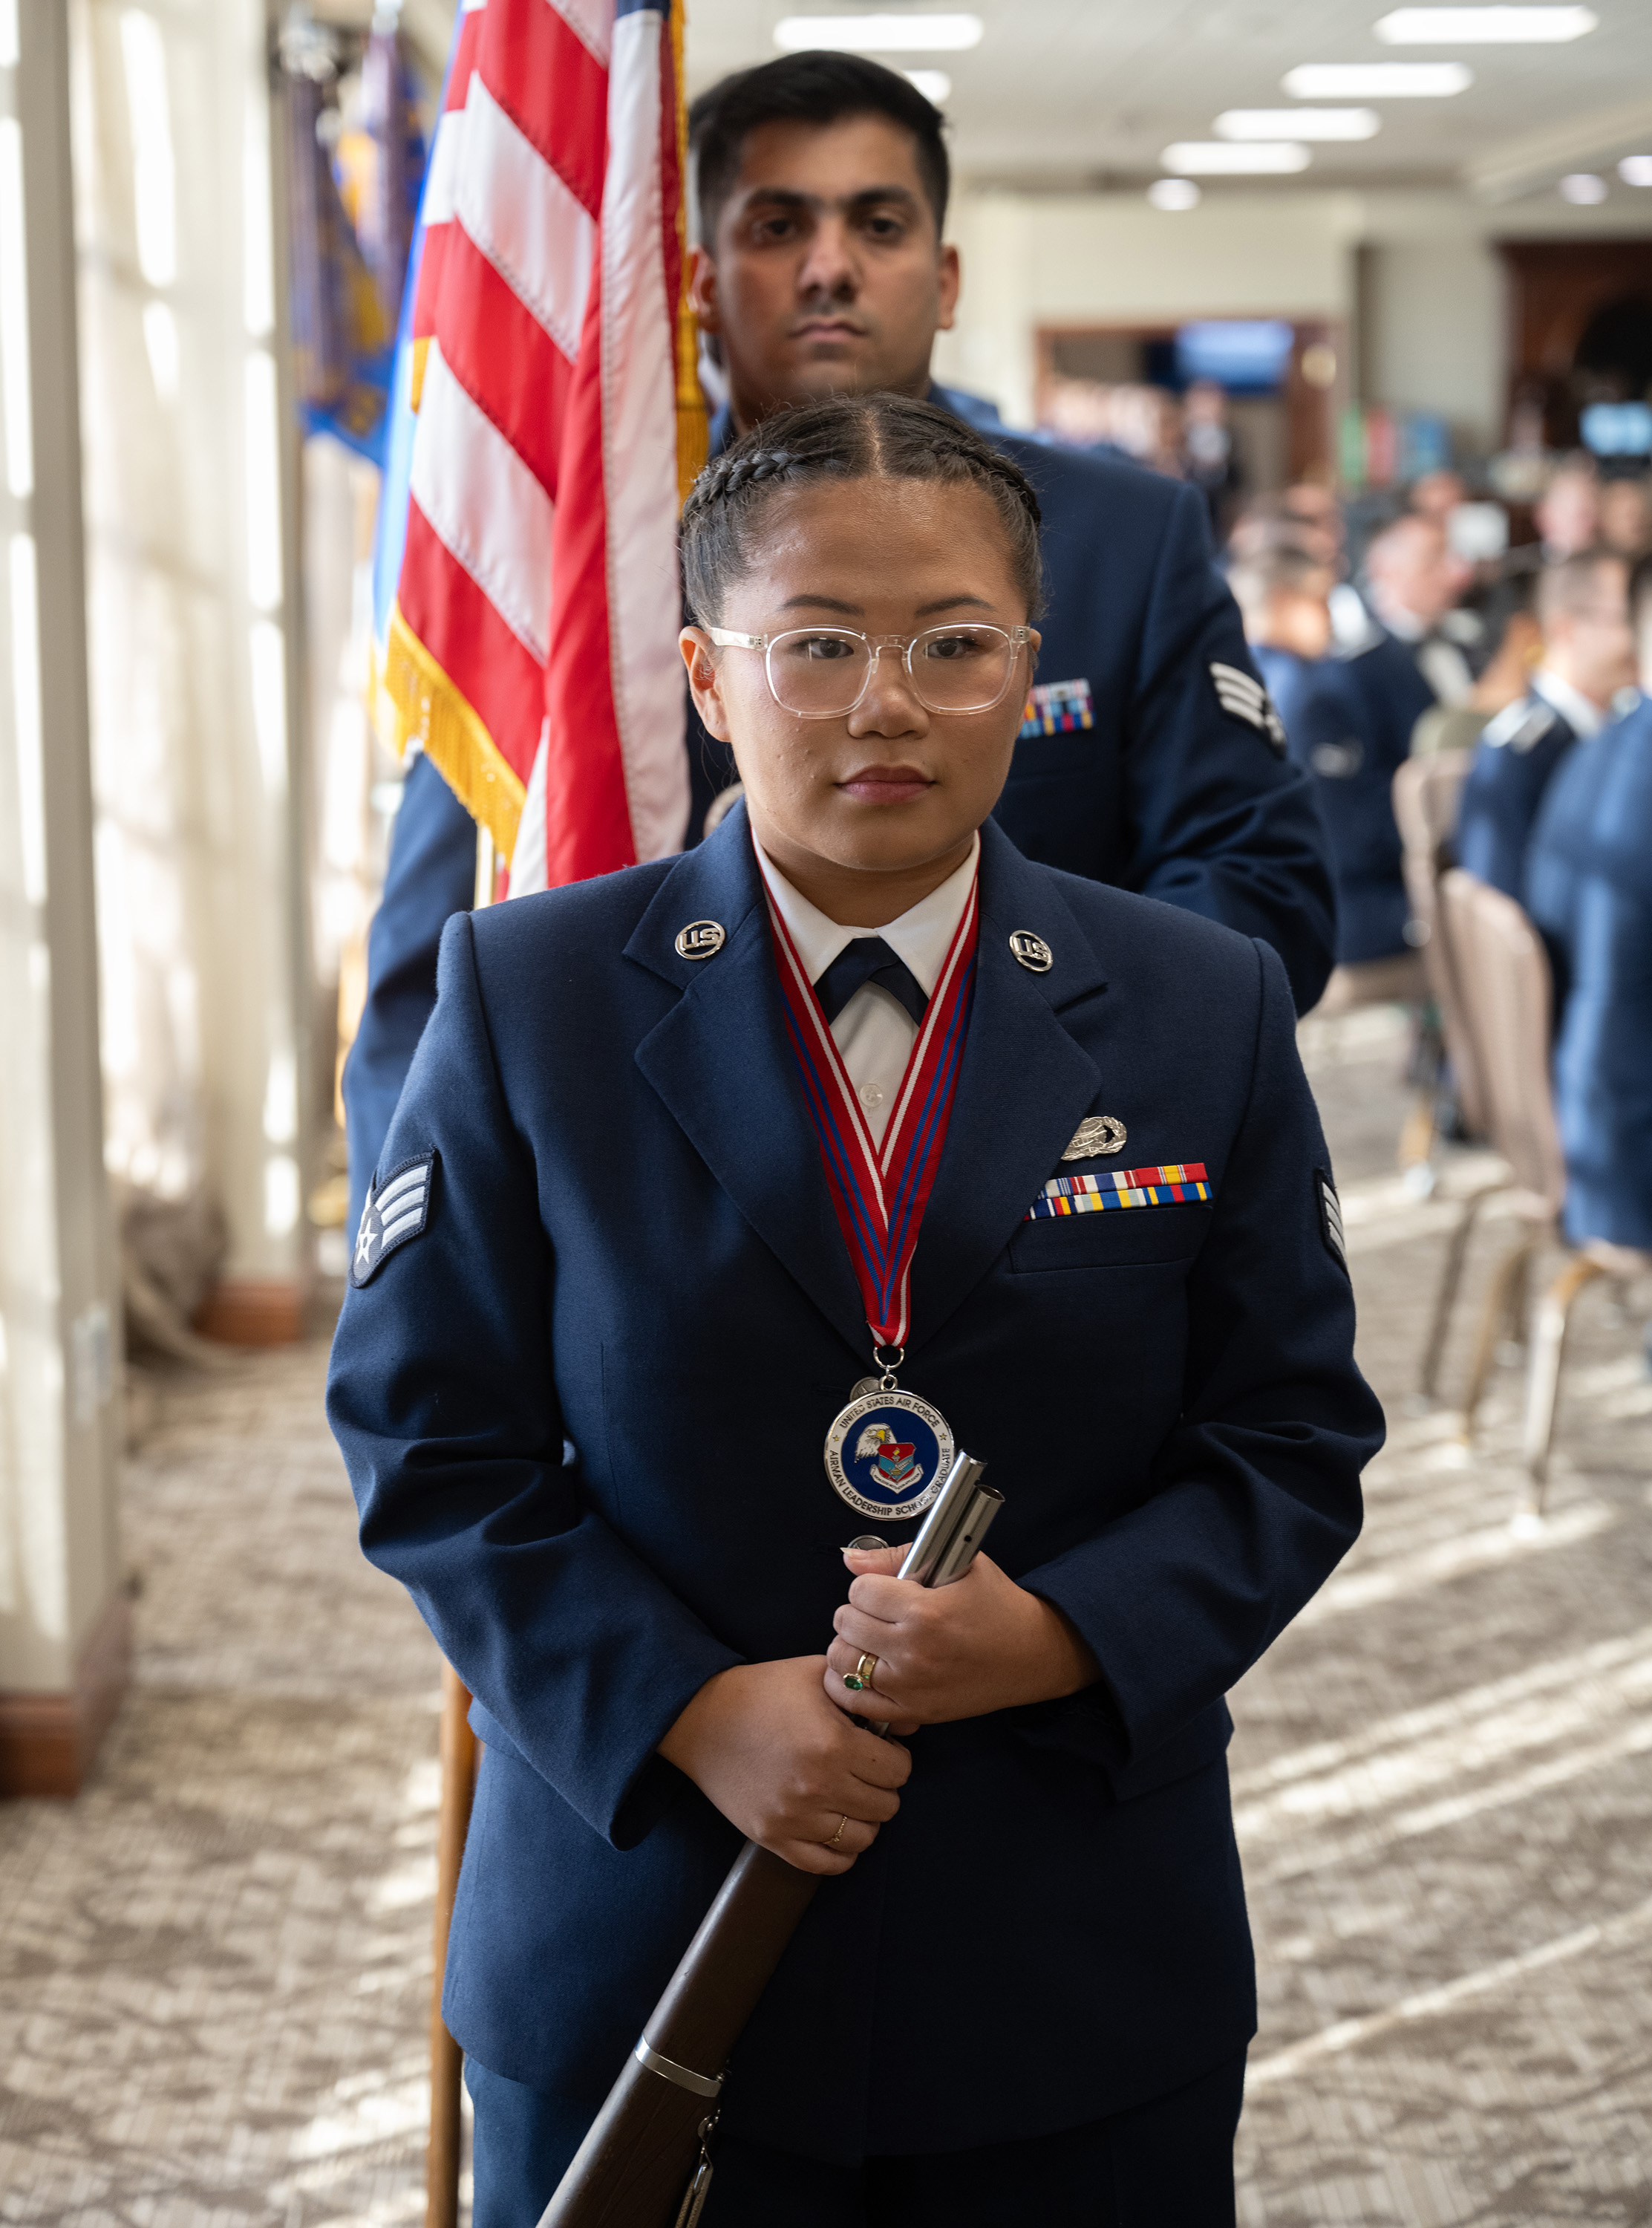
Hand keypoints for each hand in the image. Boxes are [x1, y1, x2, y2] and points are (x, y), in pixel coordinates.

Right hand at [658, 1655, 910, 1875]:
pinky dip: (840, 1851)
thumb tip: (911, 1722)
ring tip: (850, 1797)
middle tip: (866, 1772)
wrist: (701, 1717)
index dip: (896, 1757)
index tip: (882, 1750)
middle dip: (882, 1787)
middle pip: (886, 1807)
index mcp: (833, 1743)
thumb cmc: (763, 1691)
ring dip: (864, 1819)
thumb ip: (865, 1694)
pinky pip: (827, 1864)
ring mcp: (794, 1818)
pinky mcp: (772, 1838)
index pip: (898, 1771)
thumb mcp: (817, 1675)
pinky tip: (834, 1826)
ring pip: (863, 1839)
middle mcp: (818, 1786)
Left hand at [823, 1546, 1098, 1726]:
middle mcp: (913, 1652)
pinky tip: (864, 1668)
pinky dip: (849, 1682)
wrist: (1032, 1655)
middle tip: (880, 1613)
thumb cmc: (998, 1605)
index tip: (886, 1589)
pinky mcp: (913, 1712)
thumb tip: (851, 1559)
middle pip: (845, 1623)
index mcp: (926, 1611)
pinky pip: (854, 1699)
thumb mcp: (960, 1564)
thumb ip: (899, 1556)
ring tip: (872, 1639)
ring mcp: (910, 1687)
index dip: (871, 1585)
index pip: (860, 1590)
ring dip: (851, 1644)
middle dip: (859, 1611)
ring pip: (842, 1659)